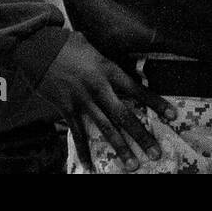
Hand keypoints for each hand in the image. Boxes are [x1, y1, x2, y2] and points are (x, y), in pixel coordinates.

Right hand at [35, 32, 175, 171]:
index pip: (137, 90)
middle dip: (141, 136)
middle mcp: (98, 87)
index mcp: (108, 70)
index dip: (155, 103)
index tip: (172, 116)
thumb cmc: (67, 44)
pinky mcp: (66, 108)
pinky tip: (89, 166)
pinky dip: (84, 150)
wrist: (39, 48)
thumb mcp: (94, 47)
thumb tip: (132, 72)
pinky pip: (78, 132)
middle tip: (156, 153)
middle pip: (124, 115)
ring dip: (120, 148)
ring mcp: (82, 100)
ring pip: (105, 128)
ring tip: (132, 165)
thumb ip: (110, 62)